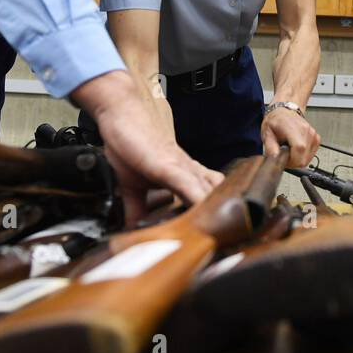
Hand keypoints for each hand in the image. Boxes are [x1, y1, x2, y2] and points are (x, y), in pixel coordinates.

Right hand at [72, 71, 221, 222]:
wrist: (121, 112)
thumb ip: (135, 207)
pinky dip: (197, 200)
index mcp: (183, 176)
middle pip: (216, 196)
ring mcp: (181, 167)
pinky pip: (188, 185)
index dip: (219, 213)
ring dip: (215, 212)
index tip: (224, 233)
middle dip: (224, 216)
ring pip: (208, 192)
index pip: (210, 196)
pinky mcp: (168, 165)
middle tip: (231, 240)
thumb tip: (133, 229)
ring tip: (222, 233)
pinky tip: (203, 216)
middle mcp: (188, 171)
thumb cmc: (128, 142)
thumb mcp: (131, 184)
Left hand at [261, 108, 319, 170]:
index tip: (284, 160)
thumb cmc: (276, 121)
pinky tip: (296, 149)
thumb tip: (275, 159)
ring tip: (290, 150)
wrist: (284, 112)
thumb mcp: (267, 134)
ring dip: (298, 159)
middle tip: (285, 155)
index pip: (299, 149)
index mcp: (293, 128)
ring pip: (308, 159)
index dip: (291, 161)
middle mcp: (306, 131)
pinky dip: (303, 156)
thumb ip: (270, 148)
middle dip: (293, 163)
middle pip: (304, 159)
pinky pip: (311, 155)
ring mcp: (313, 135)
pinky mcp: (316, 138)